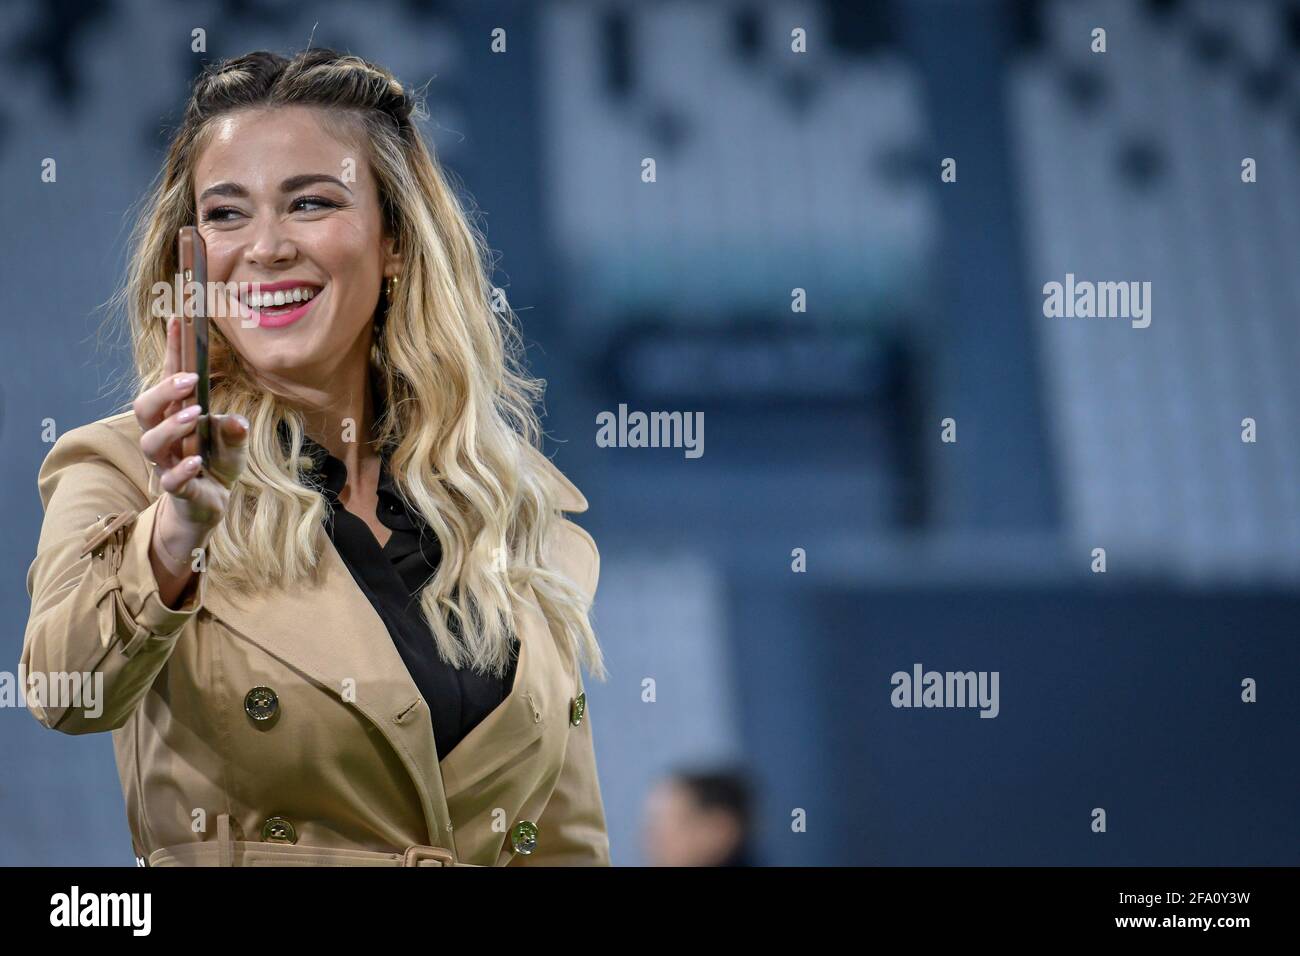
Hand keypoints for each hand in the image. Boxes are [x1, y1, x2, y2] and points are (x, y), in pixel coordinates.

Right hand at [134, 317, 247, 592]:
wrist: (209, 508)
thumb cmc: (217, 465)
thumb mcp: (233, 443)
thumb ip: (234, 430)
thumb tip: (235, 422)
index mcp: (177, 415)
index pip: (169, 378)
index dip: (172, 349)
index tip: (178, 317)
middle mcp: (164, 435)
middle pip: (145, 406)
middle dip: (164, 390)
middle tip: (190, 381)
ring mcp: (166, 462)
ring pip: (150, 441)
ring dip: (172, 427)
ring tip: (195, 416)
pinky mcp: (176, 489)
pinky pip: (171, 480)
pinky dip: (183, 470)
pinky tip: (196, 462)